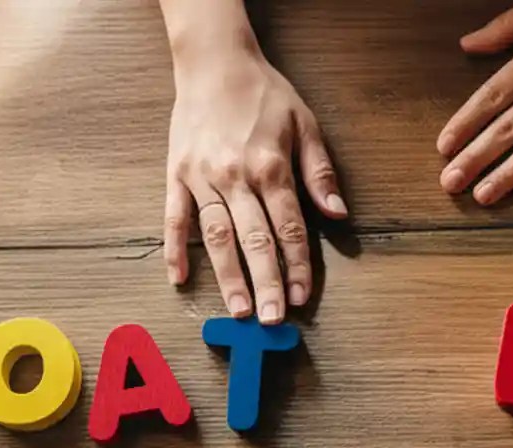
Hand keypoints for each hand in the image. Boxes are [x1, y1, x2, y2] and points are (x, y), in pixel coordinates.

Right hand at [165, 45, 345, 322]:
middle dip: (265, 282)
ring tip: (237, 310)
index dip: (296, 265)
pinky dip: (175, 249)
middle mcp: (235, 177)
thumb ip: (320, 173)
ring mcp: (202, 178)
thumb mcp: (305, 125)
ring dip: (227, 276)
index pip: (288, 228)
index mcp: (271, 167)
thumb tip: (338, 215)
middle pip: (253, 240)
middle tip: (270, 320)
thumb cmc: (264, 94)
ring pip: (216, 236)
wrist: (214, 62)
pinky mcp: (176, 174)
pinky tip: (179, 278)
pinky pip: (174, 218)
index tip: (301, 298)